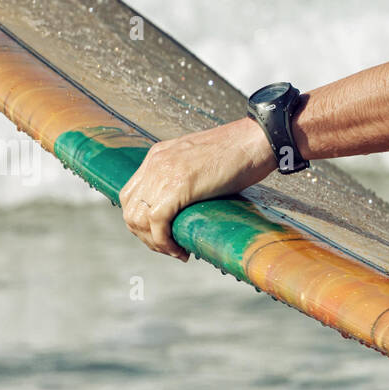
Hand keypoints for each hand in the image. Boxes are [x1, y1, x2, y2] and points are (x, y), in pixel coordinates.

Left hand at [119, 117, 275, 259]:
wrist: (259, 139)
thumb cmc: (242, 150)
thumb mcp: (202, 159)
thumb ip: (188, 175)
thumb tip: (190, 203)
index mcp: (159, 154)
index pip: (132, 194)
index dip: (142, 221)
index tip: (163, 234)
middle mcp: (156, 162)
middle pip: (130, 209)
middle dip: (145, 235)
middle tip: (169, 247)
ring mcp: (164, 173)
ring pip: (138, 219)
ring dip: (154, 242)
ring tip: (176, 250)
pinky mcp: (178, 186)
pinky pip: (156, 223)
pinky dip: (164, 242)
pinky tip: (181, 249)